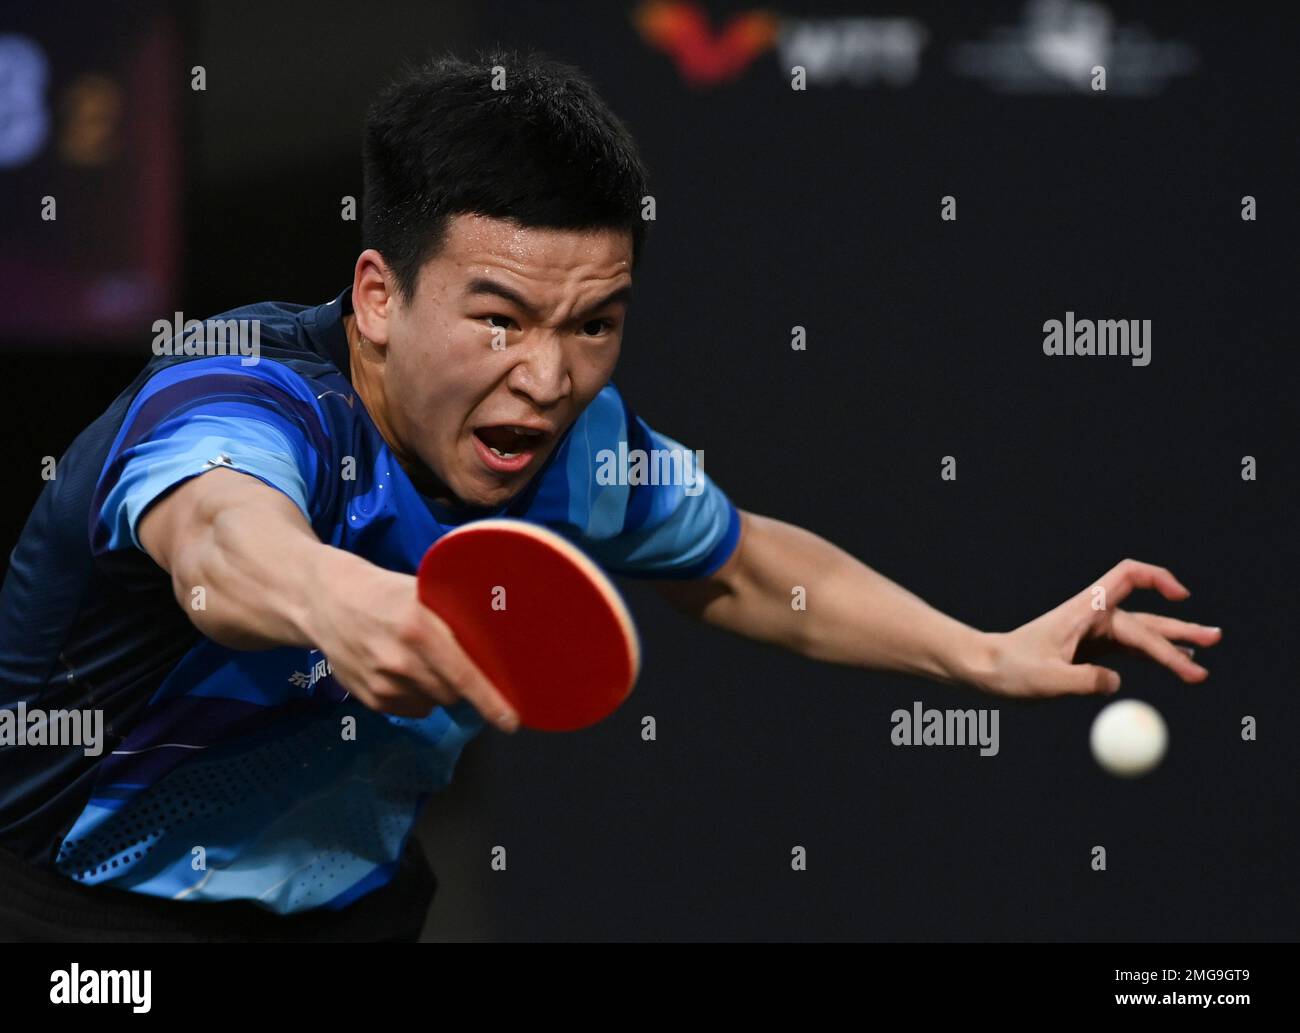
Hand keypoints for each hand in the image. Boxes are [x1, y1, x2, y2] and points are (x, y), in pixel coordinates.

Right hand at [303, 549, 519, 729]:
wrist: (325, 602)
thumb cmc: (384, 593)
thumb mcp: (422, 592)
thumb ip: (454, 616)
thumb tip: (497, 640)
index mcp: (418, 628)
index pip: (463, 675)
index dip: (490, 701)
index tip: (511, 720)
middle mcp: (400, 661)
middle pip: (454, 693)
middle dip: (463, 683)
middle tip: (455, 660)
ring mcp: (383, 684)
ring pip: (435, 703)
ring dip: (439, 688)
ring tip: (422, 660)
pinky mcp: (371, 700)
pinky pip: (414, 709)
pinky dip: (418, 695)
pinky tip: (403, 671)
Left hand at [980, 559, 1221, 698]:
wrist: (985, 668)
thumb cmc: (1010, 669)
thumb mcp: (1046, 680)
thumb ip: (1083, 682)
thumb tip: (1117, 683)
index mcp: (1083, 611)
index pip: (1127, 577)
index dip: (1157, 577)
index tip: (1180, 596)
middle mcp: (1093, 616)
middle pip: (1144, 618)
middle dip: (1179, 631)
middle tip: (1214, 641)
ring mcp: (1094, 632)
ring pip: (1142, 634)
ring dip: (1174, 643)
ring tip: (1207, 651)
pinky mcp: (1091, 649)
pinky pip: (1131, 650)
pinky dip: (1155, 655)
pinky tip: (1178, 661)